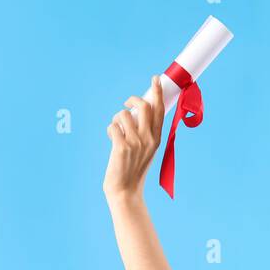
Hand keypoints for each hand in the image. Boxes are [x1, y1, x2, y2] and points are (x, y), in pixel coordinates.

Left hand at [103, 76, 165, 199]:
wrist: (126, 191)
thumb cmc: (134, 169)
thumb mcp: (147, 150)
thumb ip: (146, 132)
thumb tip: (137, 110)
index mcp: (157, 139)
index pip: (159, 110)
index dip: (158, 92)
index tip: (155, 79)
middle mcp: (149, 139)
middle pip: (143, 106)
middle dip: (132, 99)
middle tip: (126, 102)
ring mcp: (136, 143)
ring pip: (123, 114)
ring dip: (117, 119)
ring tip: (117, 131)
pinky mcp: (121, 148)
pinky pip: (112, 126)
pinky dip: (110, 130)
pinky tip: (112, 139)